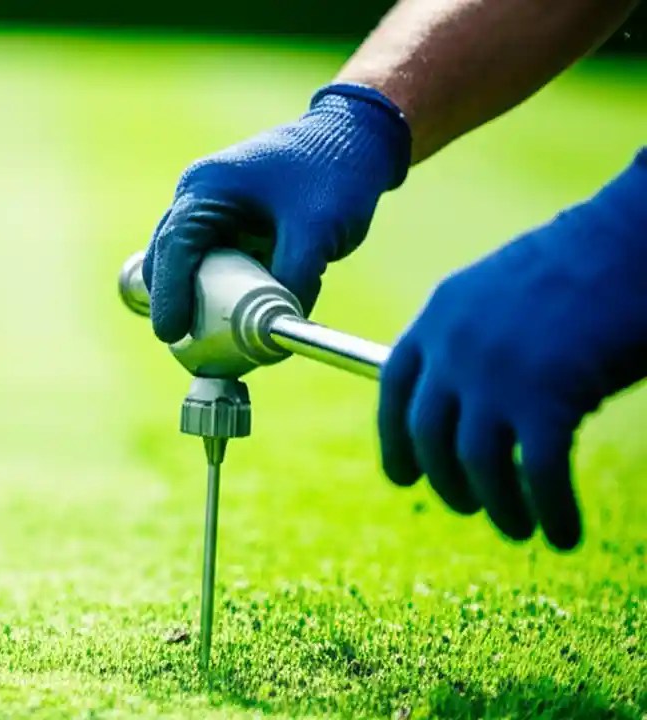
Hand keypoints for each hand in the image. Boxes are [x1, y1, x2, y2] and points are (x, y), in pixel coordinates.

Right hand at [143, 83, 410, 342]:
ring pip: (186, 259)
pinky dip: (215, 285)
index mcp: (208, 189)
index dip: (168, 294)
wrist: (358, 135)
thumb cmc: (335, 171)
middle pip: (167, 256)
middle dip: (171, 298)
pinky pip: (211, 258)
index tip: (170, 333)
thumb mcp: (317, 231)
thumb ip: (294, 281)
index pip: (174, 248)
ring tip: (200, 337)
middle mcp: (200, 195)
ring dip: (192, 293)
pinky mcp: (230, 218)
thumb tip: (277, 332)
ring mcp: (212, 205)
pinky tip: (228, 313)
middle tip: (180, 342)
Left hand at [379, 150, 646, 549]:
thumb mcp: (504, 296)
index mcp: (438, 315)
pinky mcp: (546, 397)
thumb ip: (476, 343)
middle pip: (427, 435)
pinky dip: (549, 511)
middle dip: (446, 481)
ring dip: (497, 505)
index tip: (403, 474)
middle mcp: (454, 346)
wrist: (636, 237)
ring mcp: (495, 373)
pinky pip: (536, 474)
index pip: (392, 390)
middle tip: (470, 505)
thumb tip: (470, 410)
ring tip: (519, 527)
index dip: (394, 440)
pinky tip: (562, 533)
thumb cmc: (586, 266)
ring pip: (476, 463)